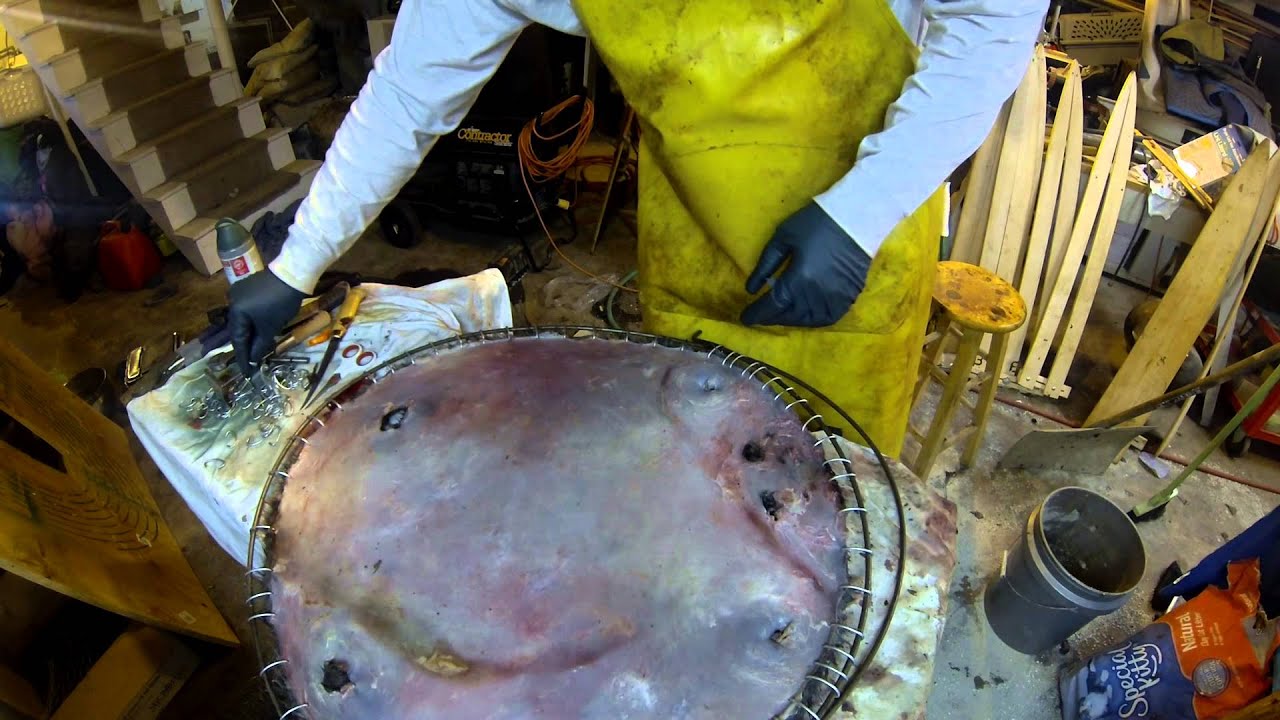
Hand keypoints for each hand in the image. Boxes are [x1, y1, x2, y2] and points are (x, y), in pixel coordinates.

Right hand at [228, 270, 304, 373]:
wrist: (292, 275)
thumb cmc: (281, 303)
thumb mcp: (271, 327)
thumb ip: (260, 345)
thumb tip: (253, 360)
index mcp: (236, 312)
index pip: (238, 340)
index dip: (242, 358)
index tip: (246, 373)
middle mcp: (232, 301)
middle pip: (238, 330)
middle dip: (246, 347)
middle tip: (251, 363)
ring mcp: (239, 293)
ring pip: (243, 320)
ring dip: (250, 335)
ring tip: (256, 350)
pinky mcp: (248, 288)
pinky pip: (247, 311)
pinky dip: (253, 323)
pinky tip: (259, 332)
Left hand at [741, 202, 871, 327]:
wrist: (856, 217)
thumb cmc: (816, 222)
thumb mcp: (783, 237)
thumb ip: (765, 264)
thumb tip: (751, 289)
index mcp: (800, 277)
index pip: (773, 305)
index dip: (757, 314)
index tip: (745, 317)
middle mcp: (817, 293)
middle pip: (789, 315)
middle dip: (772, 317)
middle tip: (761, 314)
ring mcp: (835, 297)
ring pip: (808, 320)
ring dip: (791, 320)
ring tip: (781, 313)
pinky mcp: (849, 296)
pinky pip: (829, 317)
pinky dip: (814, 320)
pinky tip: (805, 314)